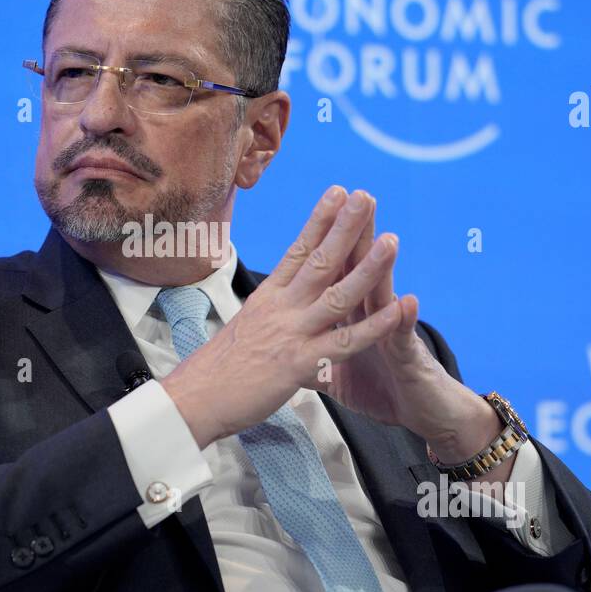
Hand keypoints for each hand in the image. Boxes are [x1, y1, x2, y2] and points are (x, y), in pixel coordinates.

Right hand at [160, 186, 402, 447]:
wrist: (194, 398)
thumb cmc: (216, 369)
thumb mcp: (244, 327)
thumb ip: (268, 312)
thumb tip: (277, 300)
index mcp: (267, 297)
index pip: (298, 250)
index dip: (319, 220)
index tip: (338, 193)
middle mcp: (281, 308)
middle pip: (319, 260)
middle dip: (344, 227)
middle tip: (366, 196)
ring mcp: (292, 333)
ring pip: (338, 295)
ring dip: (367, 267)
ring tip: (391, 241)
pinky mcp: (300, 363)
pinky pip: (345, 342)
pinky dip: (373, 326)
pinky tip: (396, 310)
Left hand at [318, 194, 501, 463]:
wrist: (427, 415)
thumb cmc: (384, 389)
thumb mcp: (338, 371)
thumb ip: (314, 351)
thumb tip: (285, 344)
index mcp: (349, 317)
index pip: (333, 274)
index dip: (322, 244)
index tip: (311, 213)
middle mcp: (372, 317)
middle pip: (357, 271)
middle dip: (352, 237)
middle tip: (352, 198)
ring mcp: (392, 335)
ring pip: (384, 297)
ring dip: (383, 269)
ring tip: (387, 239)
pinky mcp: (410, 360)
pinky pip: (404, 341)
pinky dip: (404, 323)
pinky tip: (408, 303)